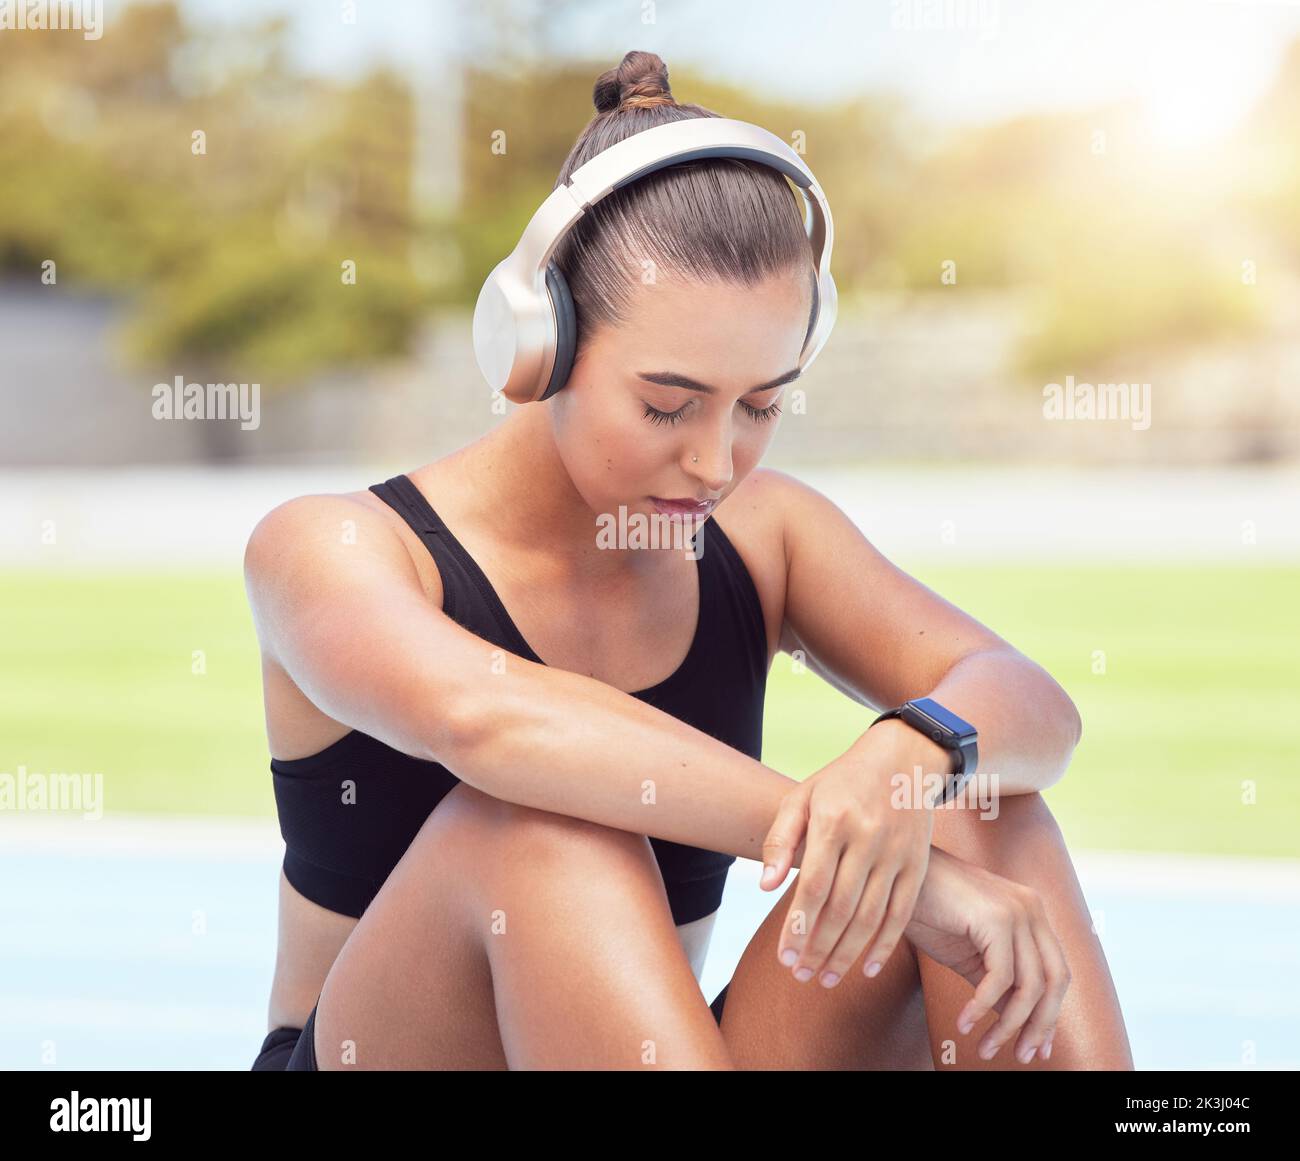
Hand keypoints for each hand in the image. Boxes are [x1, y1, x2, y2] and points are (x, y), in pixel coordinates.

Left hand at [760, 720, 943, 986]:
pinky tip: (865, 969)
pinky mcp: (918, 864)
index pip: (812, 887)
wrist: (901, 759)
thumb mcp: (801, 797)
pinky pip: (901, 913)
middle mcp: (868, 838)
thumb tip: (766, 886)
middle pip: (841, 908)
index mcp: (833, 820)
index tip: (784, 958)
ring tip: (825, 979)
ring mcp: (896, 853)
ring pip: (871, 917)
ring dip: (847, 955)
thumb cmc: (840, 781)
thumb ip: (780, 840)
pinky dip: (884, 945)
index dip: (798, 927)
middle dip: (819, 949)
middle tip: (800, 976)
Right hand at [904, 845, 1071, 1062]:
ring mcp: (1017, 910)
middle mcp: (1032, 909)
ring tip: (984, 1047)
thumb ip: (998, 983)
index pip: (1055, 973)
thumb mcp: (970, 954)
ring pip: (1030, 985)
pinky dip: (982, 1007)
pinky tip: (963, 1022)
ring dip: (1007, 1026)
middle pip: (1055, 981)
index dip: (1049, 1015)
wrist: (895, 880)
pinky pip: (1001, 978)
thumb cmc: (927, 911)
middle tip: (1019, 1055)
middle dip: (1039, 1025)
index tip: (1034, 1048)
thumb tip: (1017, 1024)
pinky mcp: (996, 917)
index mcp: (1031, 914)